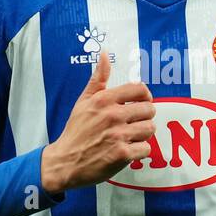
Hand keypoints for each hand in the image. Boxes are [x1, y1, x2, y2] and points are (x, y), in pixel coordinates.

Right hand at [40, 50, 154, 194]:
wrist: (65, 162)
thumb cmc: (76, 131)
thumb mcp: (83, 102)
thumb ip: (98, 79)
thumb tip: (105, 54)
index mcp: (104, 100)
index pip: (140, 89)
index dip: (145, 96)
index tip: (142, 102)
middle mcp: (112, 115)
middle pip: (149, 109)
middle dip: (144, 117)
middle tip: (134, 123)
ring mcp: (118, 135)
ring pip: (150, 129)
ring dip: (143, 134)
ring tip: (131, 137)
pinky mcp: (122, 154)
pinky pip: (146, 148)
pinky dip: (139, 151)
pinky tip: (128, 150)